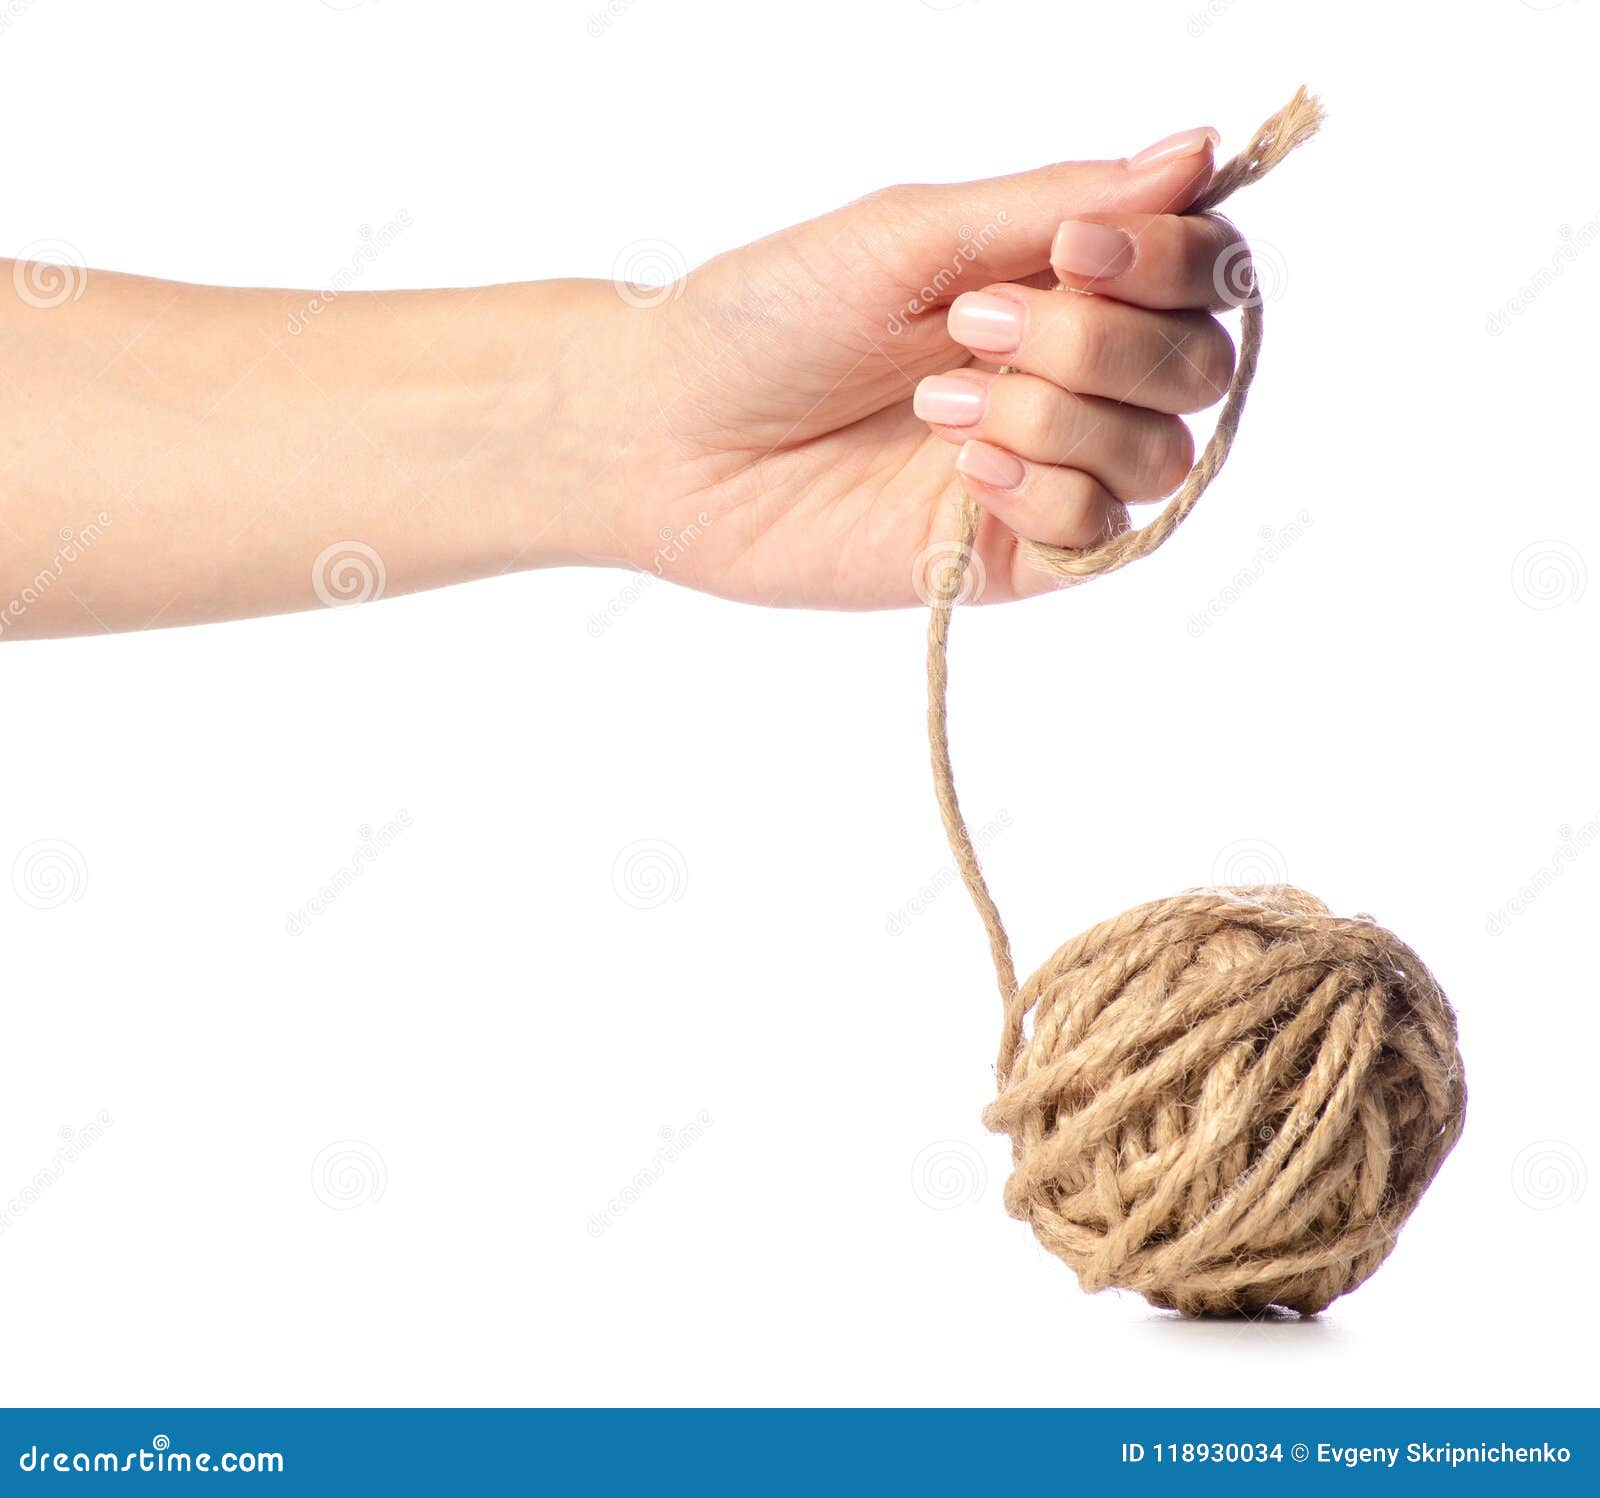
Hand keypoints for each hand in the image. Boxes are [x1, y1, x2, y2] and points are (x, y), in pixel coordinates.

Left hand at [615, 126, 1246, 607]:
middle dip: (1099, 341)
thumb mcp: (912, 233)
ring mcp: (1044, 468)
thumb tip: (1198, 151)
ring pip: (1160, 452)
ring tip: (937, 402)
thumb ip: (1057, 200)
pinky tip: (961, 471)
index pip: (1200, 269)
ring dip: (1058, 416)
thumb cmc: (770, 317)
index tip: (1075, 248)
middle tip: (972, 327)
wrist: (670, 434)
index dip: (1170, 259)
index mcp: (1057, 282)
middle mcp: (1069, 375)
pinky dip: (1045, 491)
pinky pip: (1099, 534)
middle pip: (1200, 365)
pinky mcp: (1010, 553)